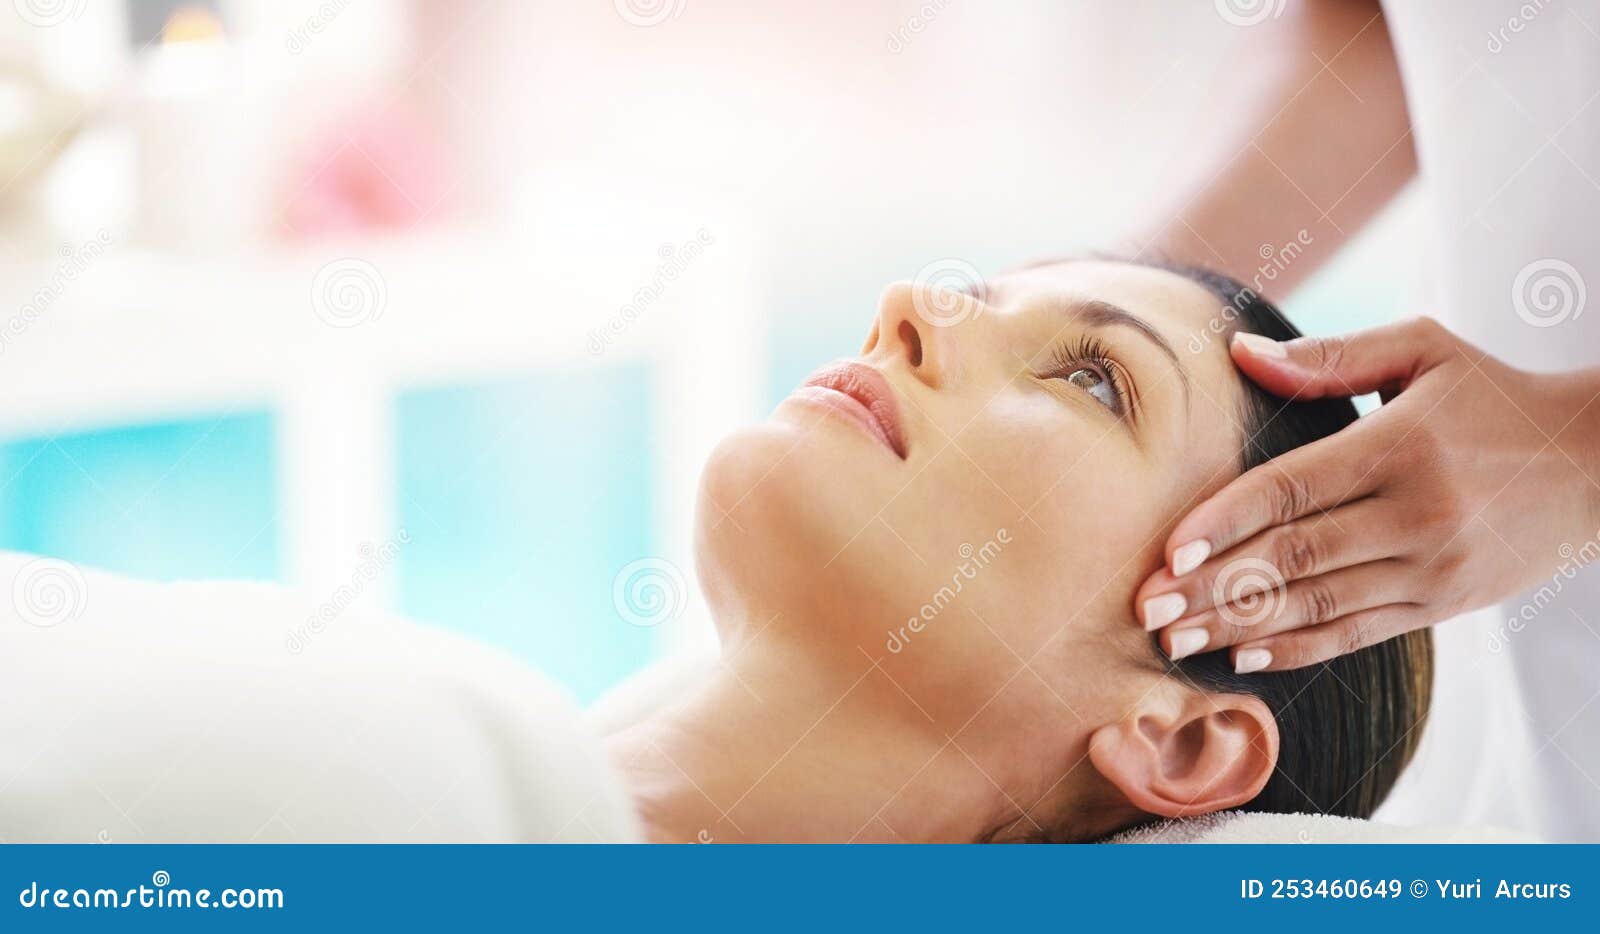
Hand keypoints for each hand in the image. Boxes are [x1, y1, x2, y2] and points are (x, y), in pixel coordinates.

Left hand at [1134, 317, 1599, 671]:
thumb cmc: (1495, 395)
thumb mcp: (1425, 351)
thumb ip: (1330, 356)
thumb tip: (1239, 351)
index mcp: (1399, 446)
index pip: (1292, 490)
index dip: (1223, 523)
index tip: (1166, 552)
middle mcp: (1415, 514)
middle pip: (1293, 557)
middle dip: (1210, 588)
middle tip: (1144, 609)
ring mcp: (1432, 567)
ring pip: (1318, 605)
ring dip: (1238, 627)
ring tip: (1174, 640)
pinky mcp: (1444, 604)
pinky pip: (1358, 633)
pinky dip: (1298, 649)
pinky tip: (1242, 657)